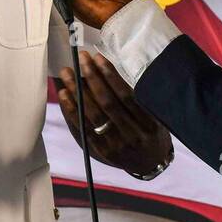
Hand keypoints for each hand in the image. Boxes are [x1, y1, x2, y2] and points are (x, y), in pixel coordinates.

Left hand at [55, 50, 173, 177]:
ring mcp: (116, 144)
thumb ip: (139, 98)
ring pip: (93, 114)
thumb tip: (110, 71)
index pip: (127, 95)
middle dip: (92, 78)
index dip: (111, 75)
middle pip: (108, 103)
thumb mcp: (156, 116)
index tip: (99, 58)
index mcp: (148, 123)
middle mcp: (132, 134)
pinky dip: (72, 110)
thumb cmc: (153, 133)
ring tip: (67, 74)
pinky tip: (65, 95)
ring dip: (78, 91)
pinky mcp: (103, 151)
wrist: (151, 163)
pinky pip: (84, 128)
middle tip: (81, 60)